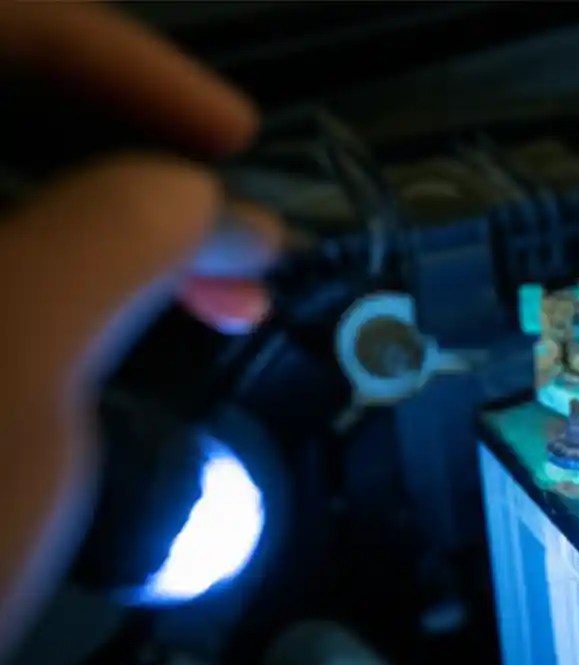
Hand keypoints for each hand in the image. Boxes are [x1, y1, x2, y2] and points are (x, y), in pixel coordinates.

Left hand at [0, 3, 275, 660]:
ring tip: (225, 289)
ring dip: (135, 229)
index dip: (124, 63)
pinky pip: (16, 267)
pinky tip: (148, 322)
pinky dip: (89, 283)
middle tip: (239, 224)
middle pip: (13, 110)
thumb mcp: (18, 370)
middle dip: (148, 161)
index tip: (230, 135)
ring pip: (17, 195)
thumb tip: (211, 206)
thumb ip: (123, 238)